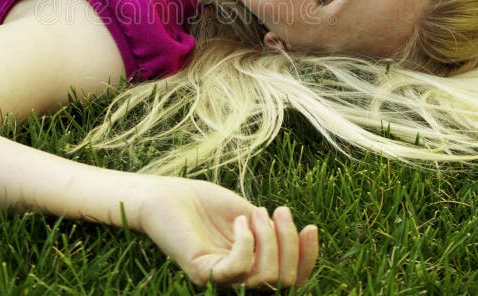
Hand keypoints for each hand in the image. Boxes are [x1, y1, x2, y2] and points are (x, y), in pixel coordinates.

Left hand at [138, 177, 317, 287]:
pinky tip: (239, 221)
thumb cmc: (204, 204)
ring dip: (270, 240)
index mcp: (252, 269)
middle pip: (284, 283)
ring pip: (265, 279)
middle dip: (289, 244)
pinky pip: (238, 269)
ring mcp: (219, 280)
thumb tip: (300, 239)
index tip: (310, 226)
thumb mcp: (249, 216)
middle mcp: (238, 281)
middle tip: (280, 210)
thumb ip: (271, 233)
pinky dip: (246, 242)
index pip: (290, 280)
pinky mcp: (202, 273)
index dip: (307, 258)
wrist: (167, 195)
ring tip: (254, 212)